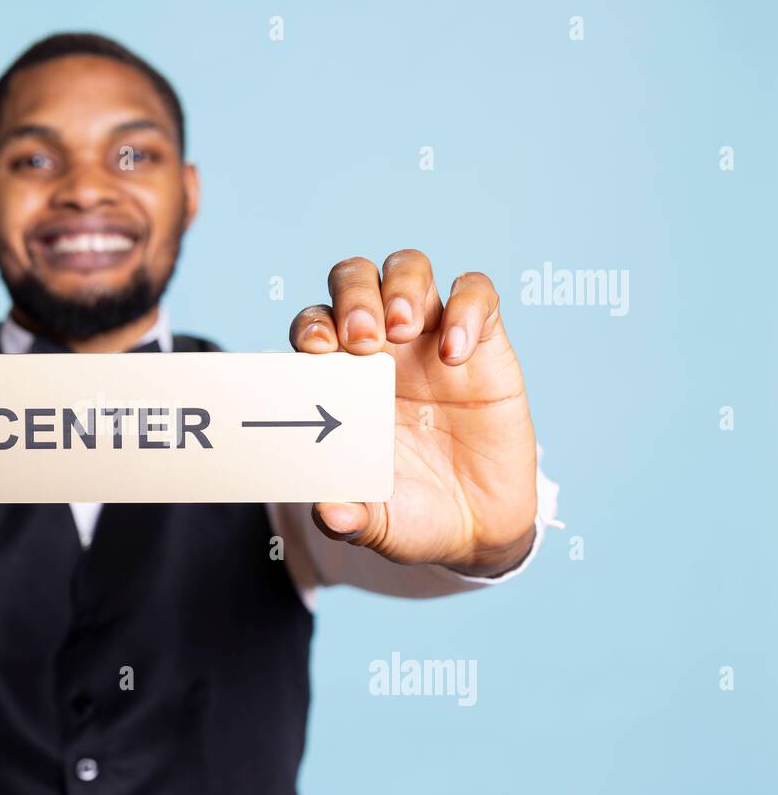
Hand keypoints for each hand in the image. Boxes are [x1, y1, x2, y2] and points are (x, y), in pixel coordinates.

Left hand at [290, 250, 537, 575]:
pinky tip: (458, 351)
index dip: (310, 327)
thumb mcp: (377, 522)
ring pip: (409, 269)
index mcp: (340, 378)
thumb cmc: (413, 512)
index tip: (317, 350)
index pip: (314, 326)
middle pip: (355, 279)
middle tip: (363, 338)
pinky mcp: (483, 342)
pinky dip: (466, 307)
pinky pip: (476, 293)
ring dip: (400, 285)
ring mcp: (431, 339)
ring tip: (404, 328)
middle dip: (352, 295)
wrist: (477, 526)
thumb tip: (328, 514)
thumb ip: (349, 517)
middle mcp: (381, 347)